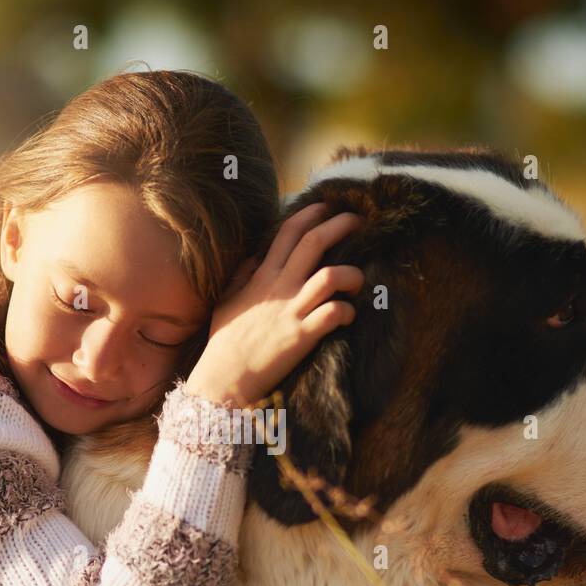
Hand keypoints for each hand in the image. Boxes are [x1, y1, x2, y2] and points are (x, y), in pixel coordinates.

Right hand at [184, 203, 363, 407]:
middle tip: (361, 222)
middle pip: (315, 242)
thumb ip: (241, 276)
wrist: (224, 378)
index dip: (311, 214)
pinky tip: (348, 315)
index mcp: (263, 276)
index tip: (328, 207)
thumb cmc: (225, 342)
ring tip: (359, 280)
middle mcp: (280, 288)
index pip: (288, 232)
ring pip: (332, 276)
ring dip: (353, 273)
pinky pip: (334, 314)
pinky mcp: (302, 336)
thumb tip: (254, 258)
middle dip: (341, 225)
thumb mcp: (227, 301)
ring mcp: (292, 311)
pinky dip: (348, 312)